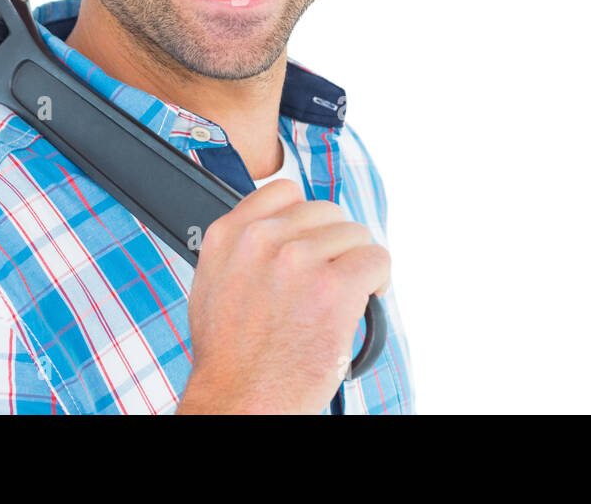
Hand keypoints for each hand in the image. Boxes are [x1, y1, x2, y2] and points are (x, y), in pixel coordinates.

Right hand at [175, 176, 389, 413]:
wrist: (239, 398)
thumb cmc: (229, 355)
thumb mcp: (212, 284)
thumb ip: (241, 248)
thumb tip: (275, 231)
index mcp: (230, 235)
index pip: (284, 192)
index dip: (305, 220)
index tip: (311, 241)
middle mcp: (263, 240)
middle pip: (326, 212)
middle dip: (334, 244)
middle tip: (330, 276)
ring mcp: (298, 261)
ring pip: (355, 234)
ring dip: (356, 262)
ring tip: (345, 292)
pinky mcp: (334, 288)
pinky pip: (375, 259)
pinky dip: (378, 278)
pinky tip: (364, 297)